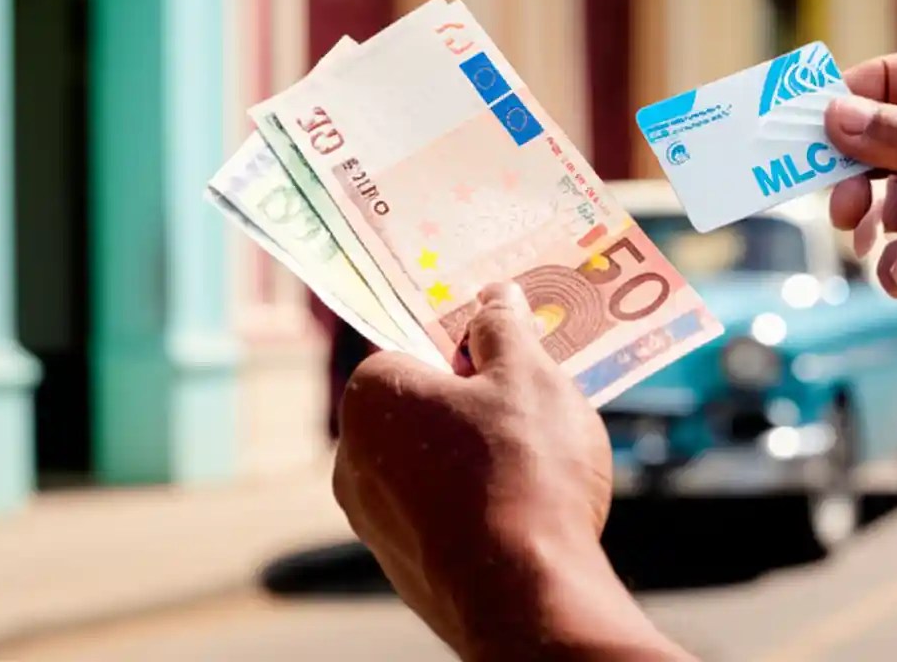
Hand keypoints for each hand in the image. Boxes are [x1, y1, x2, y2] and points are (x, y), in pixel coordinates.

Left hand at [333, 283, 690, 659]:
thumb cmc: (522, 472)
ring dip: (480, 453)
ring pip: (433, 461)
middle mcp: (353, 457)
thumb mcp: (528, 375)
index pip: (411, 344)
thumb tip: (496, 298)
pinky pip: (443, 513)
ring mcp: (374, 520)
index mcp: (371, 396)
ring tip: (543, 461)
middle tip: (536, 398)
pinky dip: (479, 504)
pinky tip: (527, 511)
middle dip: (476, 398)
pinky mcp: (404, 567)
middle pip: (423, 404)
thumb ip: (506, 329)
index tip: (508, 346)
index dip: (464, 341)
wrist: (525, 598)